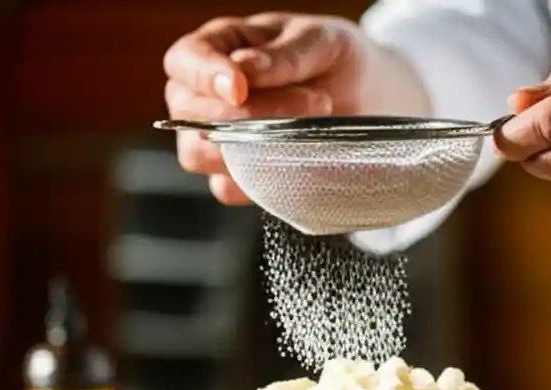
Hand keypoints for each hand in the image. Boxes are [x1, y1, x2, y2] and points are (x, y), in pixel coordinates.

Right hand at [163, 13, 371, 203]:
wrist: (365, 99)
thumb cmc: (334, 58)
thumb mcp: (321, 40)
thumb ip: (284, 54)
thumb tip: (243, 69)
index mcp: (216, 47)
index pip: (184, 60)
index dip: (204, 76)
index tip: (239, 87)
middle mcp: (201, 94)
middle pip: (192, 115)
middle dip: (250, 115)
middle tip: (314, 102)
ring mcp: (211, 139)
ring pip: (199, 155)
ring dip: (253, 149)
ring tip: (308, 130)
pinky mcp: (230, 176)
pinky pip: (228, 188)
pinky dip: (261, 179)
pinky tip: (295, 159)